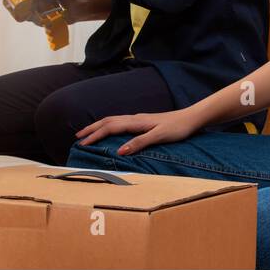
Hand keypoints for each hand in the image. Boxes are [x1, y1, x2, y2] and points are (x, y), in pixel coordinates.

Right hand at [75, 107, 201, 154]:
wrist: (192, 118)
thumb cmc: (178, 128)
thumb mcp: (160, 136)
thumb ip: (140, 143)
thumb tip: (120, 151)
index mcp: (136, 122)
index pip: (110, 127)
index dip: (95, 135)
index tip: (82, 143)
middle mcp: (135, 118)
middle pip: (108, 121)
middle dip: (92, 129)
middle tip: (77, 137)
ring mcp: (139, 119)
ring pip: (113, 120)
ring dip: (99, 126)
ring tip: (88, 133)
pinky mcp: (144, 122)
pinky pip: (120, 123)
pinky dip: (109, 127)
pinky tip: (110, 132)